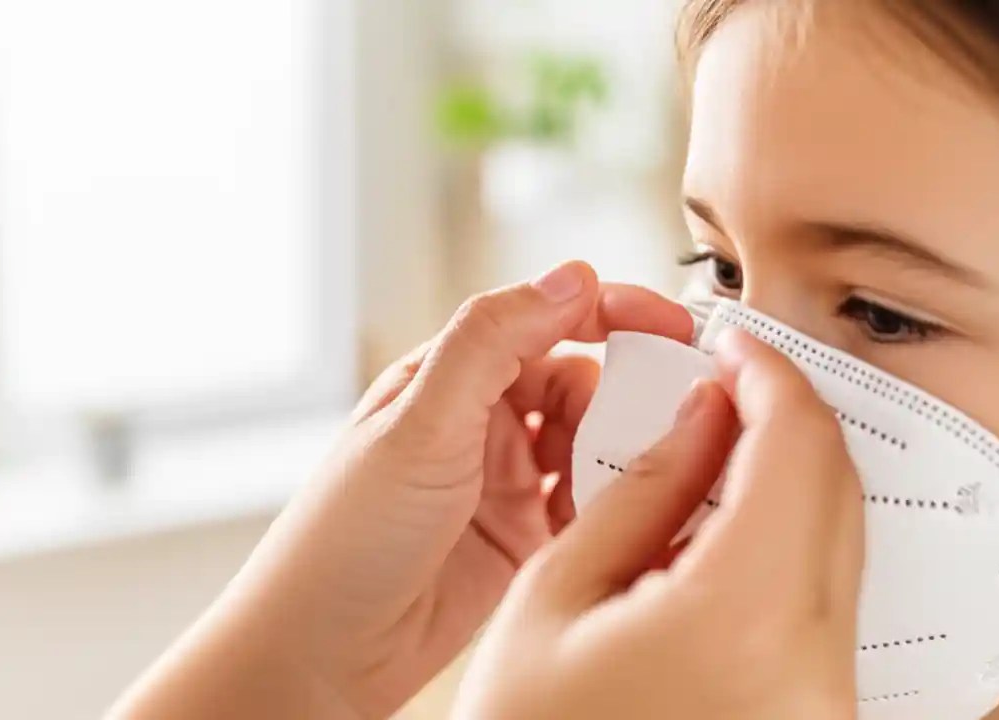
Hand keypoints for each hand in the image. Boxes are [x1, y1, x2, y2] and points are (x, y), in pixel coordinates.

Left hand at [111, 262, 691, 719]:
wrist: (325, 651)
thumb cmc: (346, 535)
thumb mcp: (420, 423)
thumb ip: (492, 343)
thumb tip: (568, 277)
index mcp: (455, 376)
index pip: (549, 320)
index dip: (614, 314)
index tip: (673, 328)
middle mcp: (485, 420)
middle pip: (586, 382)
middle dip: (626, 397)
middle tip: (662, 424)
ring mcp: (509, 479)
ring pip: (595, 444)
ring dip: (620, 455)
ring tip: (629, 482)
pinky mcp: (527, 536)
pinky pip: (592, 505)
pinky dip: (612, 507)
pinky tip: (611, 522)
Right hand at [454, 329, 865, 719]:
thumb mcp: (554, 600)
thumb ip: (639, 492)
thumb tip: (696, 415)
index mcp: (743, 620)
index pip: (797, 448)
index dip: (768, 373)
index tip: (735, 344)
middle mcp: (810, 662)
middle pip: (837, 486)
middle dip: (786, 413)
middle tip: (725, 381)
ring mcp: (826, 696)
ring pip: (843, 538)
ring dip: (791, 473)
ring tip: (715, 447)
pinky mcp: (819, 712)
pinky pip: (827, 594)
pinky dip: (789, 537)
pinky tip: (729, 522)